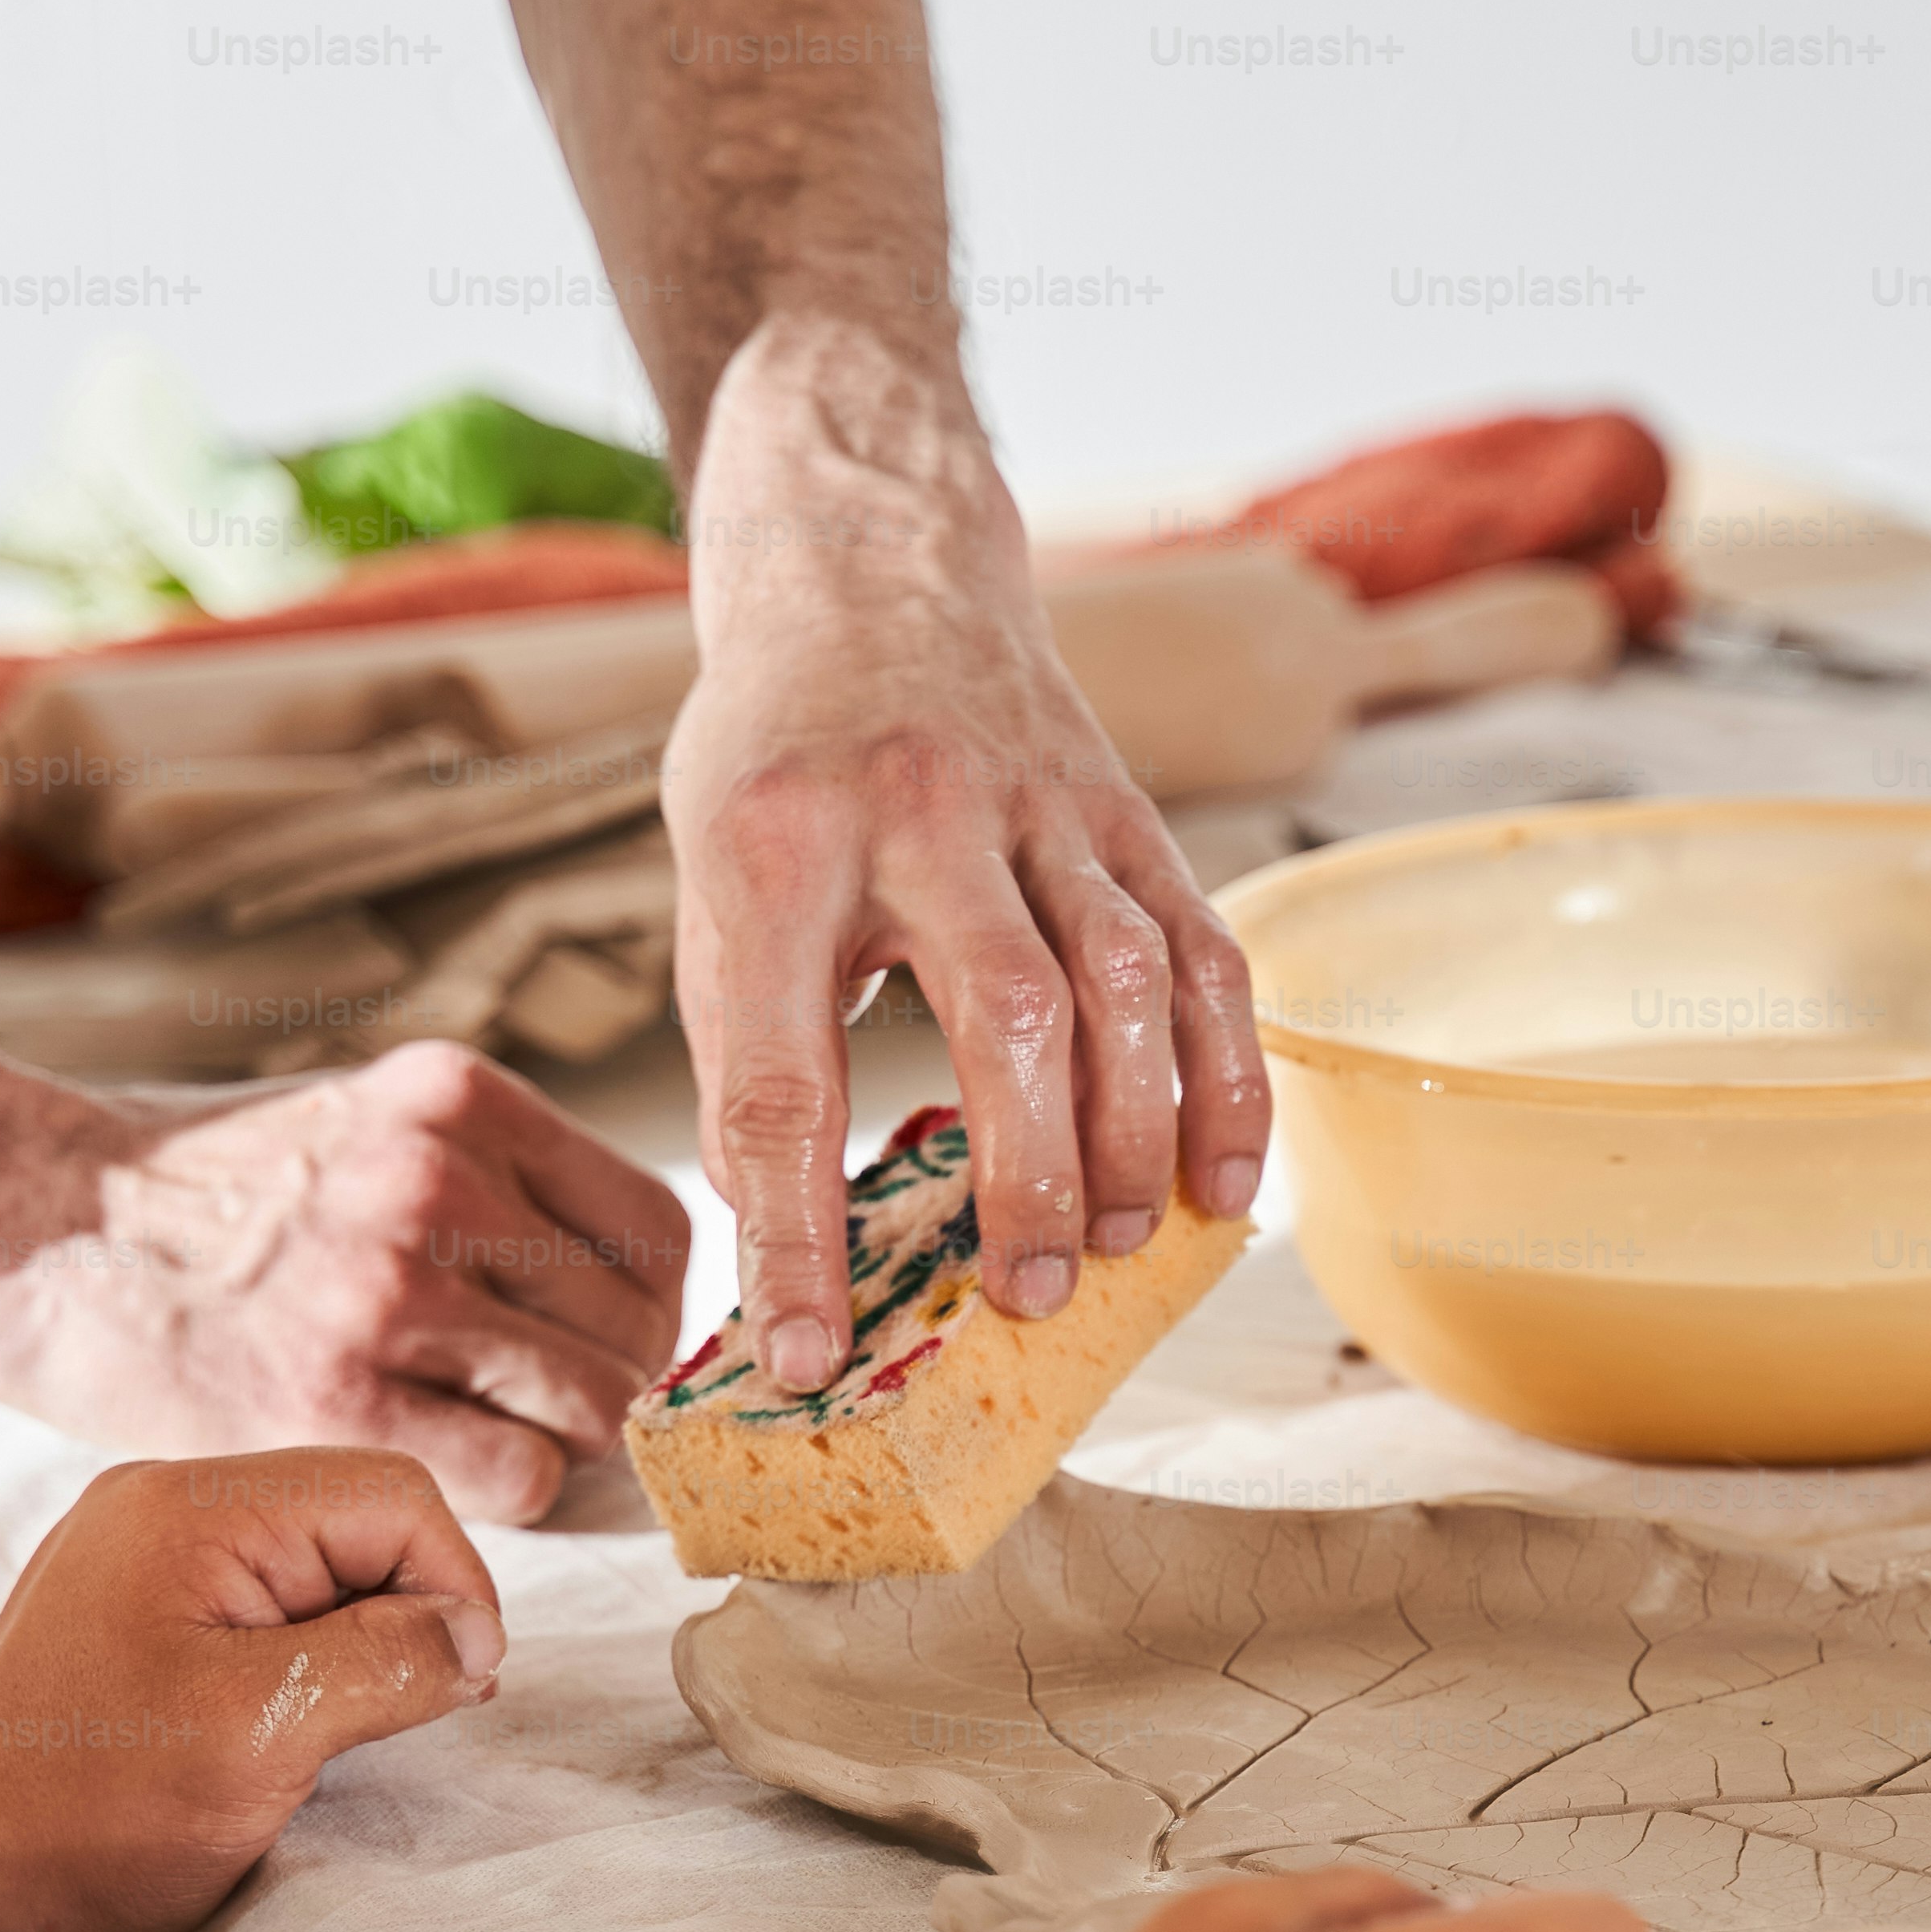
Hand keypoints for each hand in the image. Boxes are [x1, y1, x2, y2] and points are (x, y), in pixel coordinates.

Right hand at [0, 1045, 692, 1526]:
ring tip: (493, 1438)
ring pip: (594, 1408)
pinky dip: (509, 1492)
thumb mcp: (363, 1121)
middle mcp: (435, 1178)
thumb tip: (618, 1269)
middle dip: (613, 1384)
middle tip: (548, 1411)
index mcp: (454, 1098)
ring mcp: (386, 1287)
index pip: (652, 1224)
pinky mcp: (334, 1396)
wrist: (26, 1224)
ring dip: (562, 1444)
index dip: (649, 1302)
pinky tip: (446, 1469)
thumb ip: (488, 1174)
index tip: (609, 1338)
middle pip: (635, 1325)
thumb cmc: (200, 1191)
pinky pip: (520, 1477)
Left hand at [0, 1450, 501, 1931]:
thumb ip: (387, 1661)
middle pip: (358, 1519)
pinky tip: (293, 1730)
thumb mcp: (261, 1736)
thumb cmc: (94, 1821)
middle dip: (405, 1614)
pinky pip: (268, 1607)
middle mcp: (163, 1508)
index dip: (452, 1585)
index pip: (389, 1494)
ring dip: (359, 1645)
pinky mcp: (141, 1619)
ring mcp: (145, 1562)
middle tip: (405, 1718)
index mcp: (188, 1507)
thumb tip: (477, 1636)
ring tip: (338, 1734)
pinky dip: (308, 1662)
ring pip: (320, 1567)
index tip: (457, 1690)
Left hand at [667, 321, 1269, 1396]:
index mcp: (773, 847)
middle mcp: (919, 815)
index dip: (791, 1233)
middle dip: (1023, 1172)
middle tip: (1022, 1296)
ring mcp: (1044, 806)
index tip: (802, 1357)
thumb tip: (783, 1234)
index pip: (780, 1071)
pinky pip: (1204, 951)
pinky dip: (1224, 1076)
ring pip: (1126, 979)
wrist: (872, 574)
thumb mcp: (706, 882)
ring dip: (1133, 1132)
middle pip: (1002, 1010)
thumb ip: (744, 1045)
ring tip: (1112, 1249)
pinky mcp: (1128, 814)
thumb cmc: (778, 762)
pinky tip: (1219, 1179)